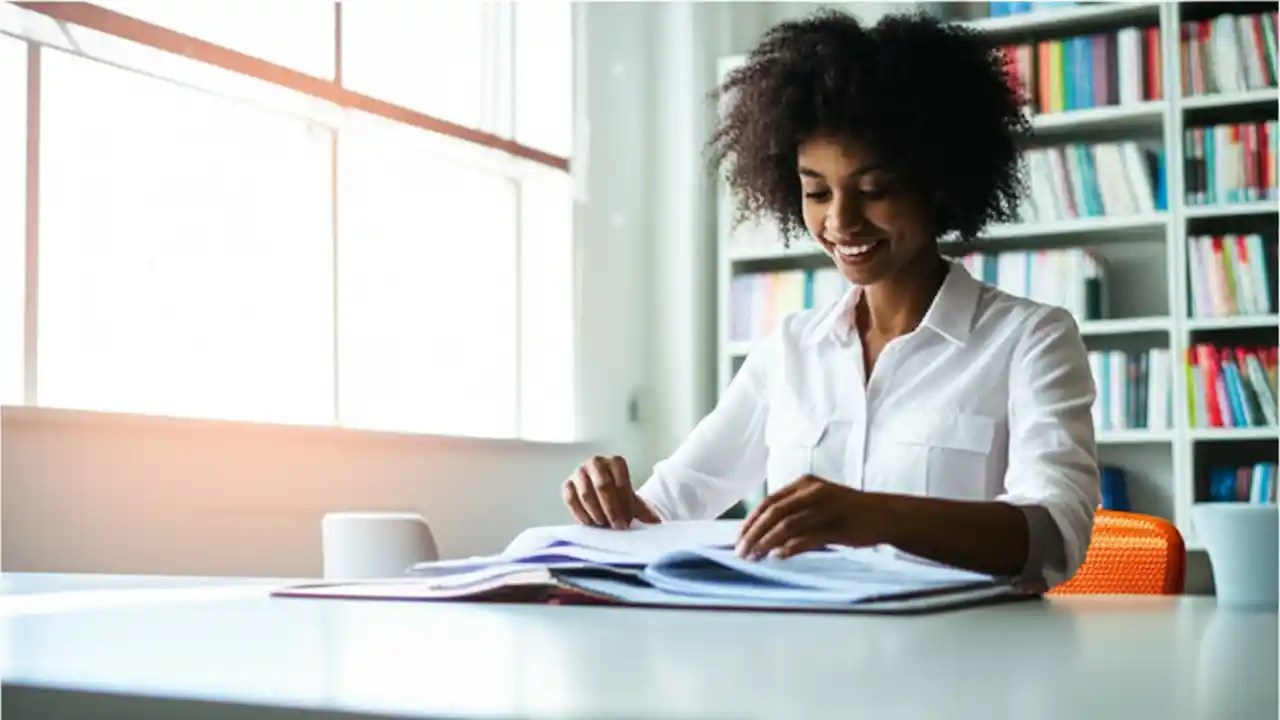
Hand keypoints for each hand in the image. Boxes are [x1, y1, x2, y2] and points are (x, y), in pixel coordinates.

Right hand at [562, 455, 661, 528]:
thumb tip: (655, 523)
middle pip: (603, 485)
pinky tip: (591, 524)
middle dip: (611, 509)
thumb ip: (643, 510)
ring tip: (605, 525)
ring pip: (586, 494)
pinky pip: (571, 500)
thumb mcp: (632, 501)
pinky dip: (581, 514)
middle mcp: (596, 462)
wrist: (601, 495)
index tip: (628, 520)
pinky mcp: (567, 484)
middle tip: (617, 526)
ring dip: (597, 513)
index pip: (621, 480)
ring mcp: (580, 472)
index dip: (625, 503)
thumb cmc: (618, 497)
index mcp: (615, 462)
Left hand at [736, 475, 889, 559]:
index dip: (751, 521)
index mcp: (805, 484)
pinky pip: (809, 538)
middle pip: (774, 513)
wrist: (884, 513)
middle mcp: (814, 493)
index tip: (739, 539)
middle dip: (754, 534)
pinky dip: (791, 548)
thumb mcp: (818, 501)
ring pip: (788, 526)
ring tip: (755, 558)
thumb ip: (793, 511)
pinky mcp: (839, 527)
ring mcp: (827, 509)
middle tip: (742, 552)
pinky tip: (778, 557)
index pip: (769, 502)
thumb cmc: (846, 510)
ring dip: (767, 543)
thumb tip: (762, 533)